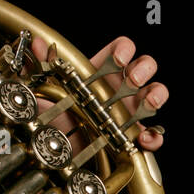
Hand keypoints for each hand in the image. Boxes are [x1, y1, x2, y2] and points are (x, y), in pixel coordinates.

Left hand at [31, 35, 166, 151]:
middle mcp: (121, 87)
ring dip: (156, 94)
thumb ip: (41, 66)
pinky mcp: (134, 134)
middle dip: (143, 69)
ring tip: (148, 103)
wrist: (60, 149)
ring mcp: (131, 109)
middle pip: (145, 66)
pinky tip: (144, 139)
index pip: (122, 49)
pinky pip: (153, 133)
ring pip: (156, 92)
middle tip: (133, 81)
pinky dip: (155, 136)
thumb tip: (36, 44)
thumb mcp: (46, 91)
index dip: (125, 49)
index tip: (119, 59)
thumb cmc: (58, 114)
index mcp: (104, 71)